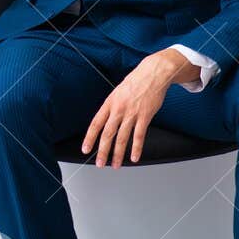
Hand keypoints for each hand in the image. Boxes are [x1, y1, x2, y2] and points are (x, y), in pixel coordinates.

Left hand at [80, 48, 198, 166]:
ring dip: (118, 154)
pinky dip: (136, 148)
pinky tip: (134, 157)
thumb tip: (107, 121)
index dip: (90, 137)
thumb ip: (112, 107)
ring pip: (122, 137)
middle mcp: (118, 109)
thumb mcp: (118, 92)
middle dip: (103, 151)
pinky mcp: (145, 116)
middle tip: (100, 163)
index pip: (96, 123)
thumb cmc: (136, 82)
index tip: (85, 149)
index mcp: (110, 103)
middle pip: (107, 134)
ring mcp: (132, 113)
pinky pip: (139, 135)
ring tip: (116, 164)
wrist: (153, 73)